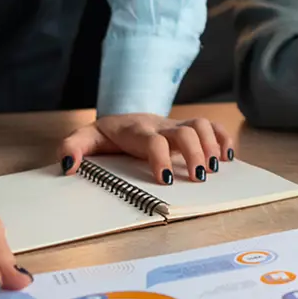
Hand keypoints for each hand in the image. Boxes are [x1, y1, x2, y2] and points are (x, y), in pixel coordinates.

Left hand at [61, 114, 237, 185]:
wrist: (122, 118)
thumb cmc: (107, 135)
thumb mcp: (84, 138)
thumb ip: (73, 148)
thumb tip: (68, 165)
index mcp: (136, 130)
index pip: (152, 140)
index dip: (161, 157)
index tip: (166, 180)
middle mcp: (160, 125)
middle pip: (185, 131)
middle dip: (195, 153)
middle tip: (199, 178)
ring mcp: (176, 126)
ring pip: (201, 125)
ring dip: (212, 145)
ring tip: (215, 169)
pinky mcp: (188, 128)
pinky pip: (211, 127)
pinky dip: (223, 139)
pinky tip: (228, 157)